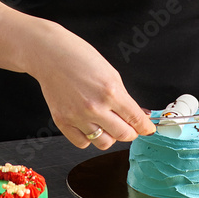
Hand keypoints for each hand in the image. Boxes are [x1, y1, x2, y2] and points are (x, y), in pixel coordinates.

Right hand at [26, 21, 154, 149]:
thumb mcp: (110, 72)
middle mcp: (95, 107)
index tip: (148, 129)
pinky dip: (89, 138)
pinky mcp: (62, 122)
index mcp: (110, 91)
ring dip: (110, 136)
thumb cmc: (79, 56)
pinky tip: (89, 125)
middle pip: (124, 135)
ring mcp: (77, 116)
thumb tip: (137, 115)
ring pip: (104, 143)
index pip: (136, 119)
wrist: (50, 54)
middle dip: (131, 131)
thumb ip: (123, 96)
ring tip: (107, 124)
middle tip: (129, 126)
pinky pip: (83, 143)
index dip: (145, 126)